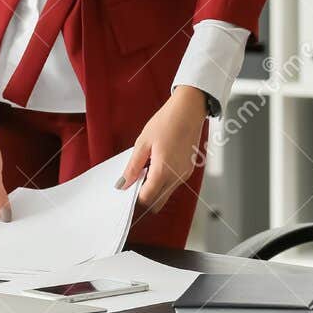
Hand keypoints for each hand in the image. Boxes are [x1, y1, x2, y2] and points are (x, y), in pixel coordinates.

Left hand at [119, 85, 207, 212]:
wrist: (189, 109)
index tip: (127, 192)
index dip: (135, 199)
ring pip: (166, 194)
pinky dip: (164, 182)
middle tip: (134, 185)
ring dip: (154, 190)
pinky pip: (174, 184)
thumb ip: (133, 166)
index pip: (147, 198)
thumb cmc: (168, 121)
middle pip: (158, 202)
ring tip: (146, 170)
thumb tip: (123, 183)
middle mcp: (176, 177)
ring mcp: (184, 174)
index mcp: (163, 171)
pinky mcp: (189, 170)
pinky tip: (157, 166)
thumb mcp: (143, 142)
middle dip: (145, 198)